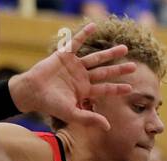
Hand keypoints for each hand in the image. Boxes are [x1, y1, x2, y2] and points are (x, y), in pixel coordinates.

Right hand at [8, 21, 135, 130]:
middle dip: (120, 69)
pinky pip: (76, 43)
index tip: (131, 88)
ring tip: (125, 48)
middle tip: (135, 66)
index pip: (105, 89)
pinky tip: (94, 27)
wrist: (32, 92)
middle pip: (105, 72)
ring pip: (96, 58)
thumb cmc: (51, 105)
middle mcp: (82, 77)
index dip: (117, 88)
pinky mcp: (64, 55)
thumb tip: (108, 127)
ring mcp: (74, 65)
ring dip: (110, 53)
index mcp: (85, 90)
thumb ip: (90, 118)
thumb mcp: (72, 114)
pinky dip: (84, 34)